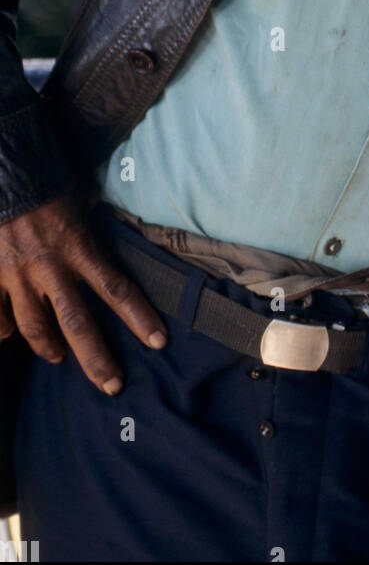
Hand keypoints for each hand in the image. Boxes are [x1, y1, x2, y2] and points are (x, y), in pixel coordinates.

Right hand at [0, 196, 165, 392]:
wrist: (7, 179)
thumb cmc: (48, 189)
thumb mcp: (81, 207)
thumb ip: (92, 237)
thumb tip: (109, 252)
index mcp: (80, 249)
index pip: (117, 290)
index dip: (139, 318)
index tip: (158, 342)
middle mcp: (51, 268)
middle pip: (78, 324)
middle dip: (97, 360)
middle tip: (113, 385)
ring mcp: (19, 276)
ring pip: (36, 328)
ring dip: (50, 348)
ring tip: (59, 357)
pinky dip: (4, 329)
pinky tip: (10, 335)